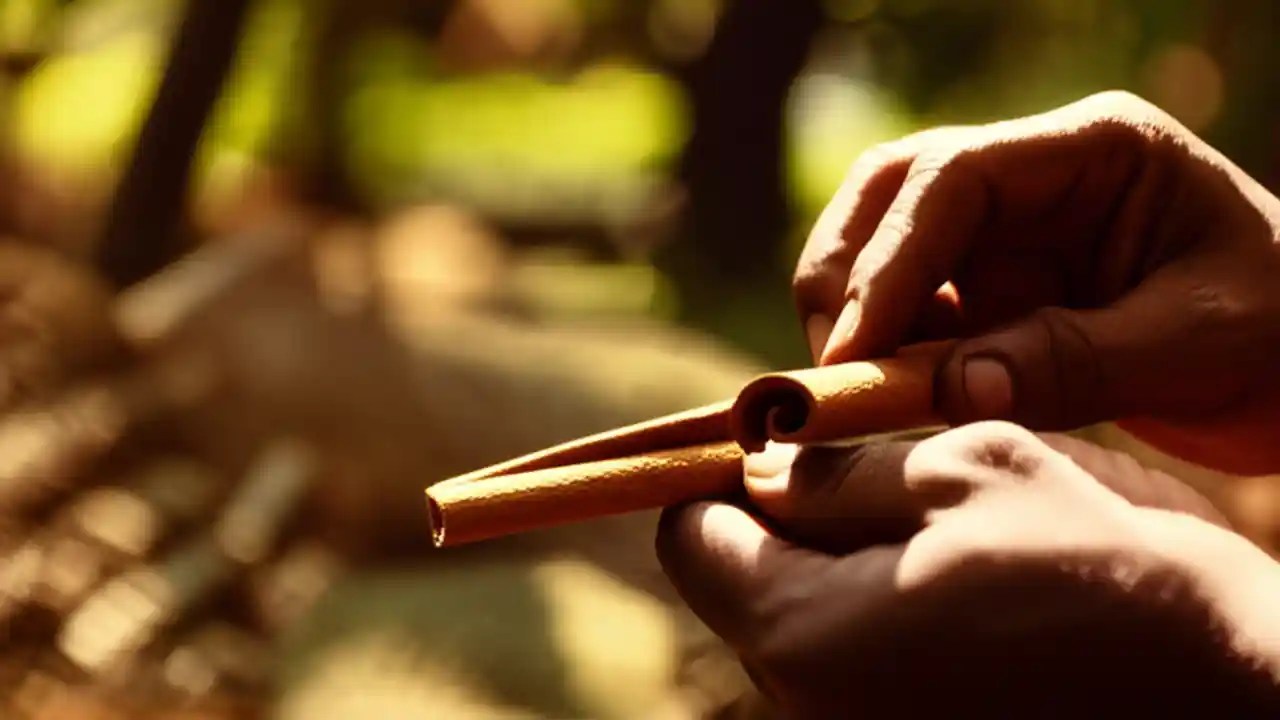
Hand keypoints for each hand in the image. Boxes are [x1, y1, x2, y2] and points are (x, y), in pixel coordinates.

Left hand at [657, 422, 1279, 716]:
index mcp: (806, 636)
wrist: (1233, 696)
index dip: (719, 475)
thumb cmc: (1104, 569)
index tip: (775, 440)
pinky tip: (965, 584)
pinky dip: (886, 612)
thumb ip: (836, 472)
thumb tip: (758, 471)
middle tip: (871, 467)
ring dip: (844, 563)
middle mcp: (813, 710)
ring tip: (939, 523)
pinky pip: (860, 668)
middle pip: (746, 588)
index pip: (692, 541)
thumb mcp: (963, 473)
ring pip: (806, 626)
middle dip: (787, 519)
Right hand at [794, 91, 1279, 474]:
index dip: (889, 260)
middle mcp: (1032, 178)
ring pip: (882, 246)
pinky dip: (887, 353)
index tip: (856, 349)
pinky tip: (895, 399)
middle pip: (891, 191)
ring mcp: (1006, 233)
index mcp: (1092, 150)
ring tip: (860, 390)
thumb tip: (952, 389)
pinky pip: (912, 310)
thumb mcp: (1198, 345)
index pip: (952, 177)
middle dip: (845, 274)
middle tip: (835, 364)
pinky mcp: (991, 290)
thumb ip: (1076, 361)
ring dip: (855, 315)